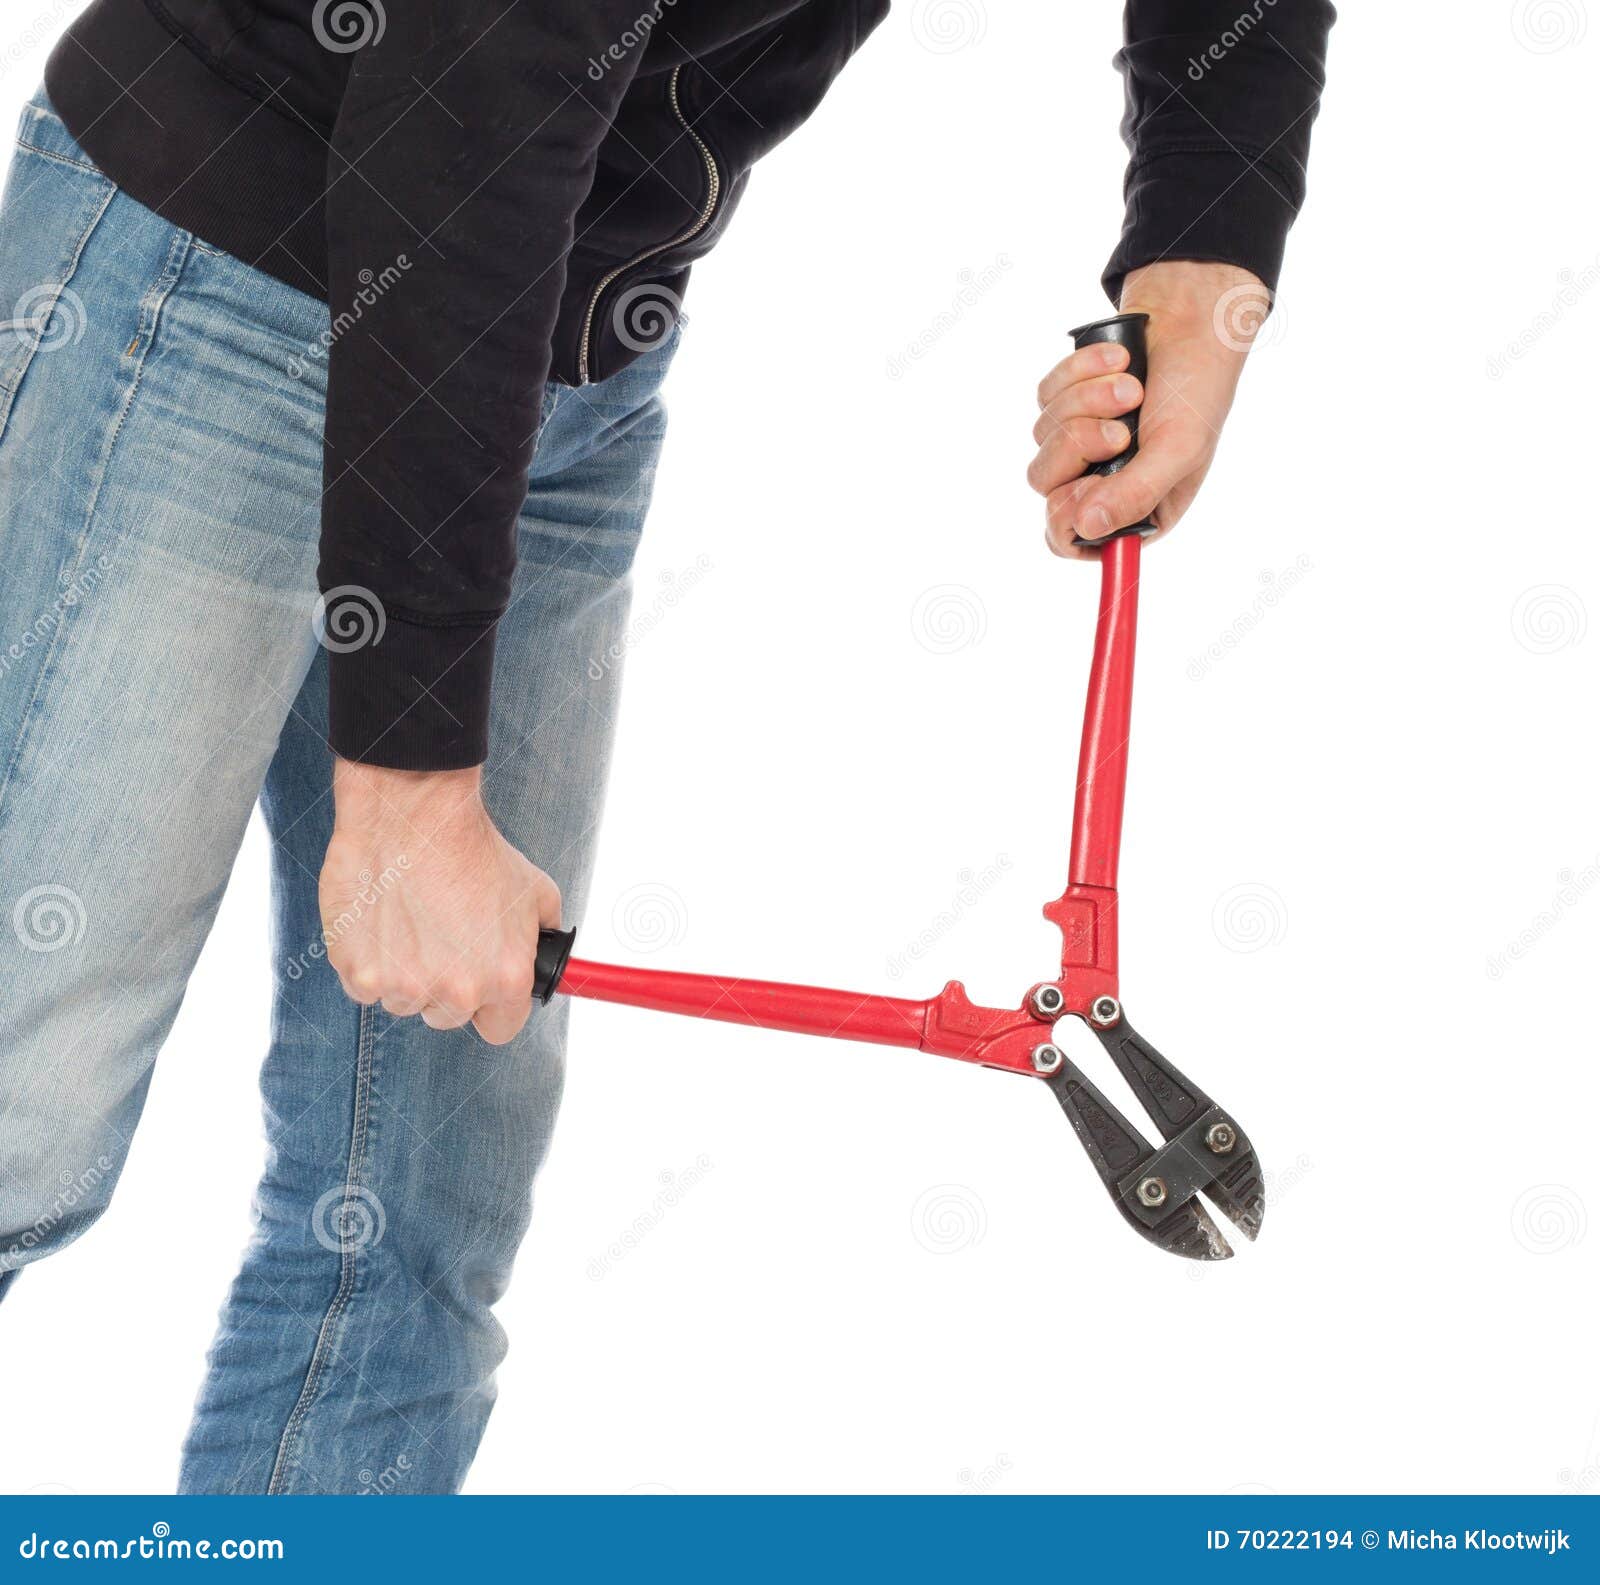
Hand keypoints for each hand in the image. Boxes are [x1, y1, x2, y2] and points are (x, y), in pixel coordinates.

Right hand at [320, 760, 561, 1044]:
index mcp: (504, 980)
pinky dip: (369, 961)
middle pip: (449, 1017)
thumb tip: (547, 957)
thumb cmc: (475, 850)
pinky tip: (382, 920)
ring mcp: (403, 986)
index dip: (492, 1008)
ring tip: (410, 919)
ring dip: (405, 973)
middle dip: (446, 986)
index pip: (501, 1029)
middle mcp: (455, 992)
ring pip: (404, 1001)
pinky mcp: (357, 973)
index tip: (482, 988)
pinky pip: (364, 986)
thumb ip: (544, 936)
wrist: (413, 817)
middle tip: (441, 938)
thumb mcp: (536, 892)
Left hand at [1028, 260, 1267, 557]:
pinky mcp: (1065, 402)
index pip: (1072, 540)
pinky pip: (1047, 395)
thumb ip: (1135, 495)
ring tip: (1131, 384)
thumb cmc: (1196, 392)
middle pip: (1047, 488)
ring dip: (1088, 402)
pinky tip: (1118, 360)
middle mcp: (1101, 481)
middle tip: (1122, 429)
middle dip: (1081, 447)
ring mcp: (1078, 442)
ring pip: (1044, 437)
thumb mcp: (1179, 450)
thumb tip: (1087, 528)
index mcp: (1133, 508)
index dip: (1066, 520)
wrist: (1191, 322)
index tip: (1084, 487)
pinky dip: (1080, 373)